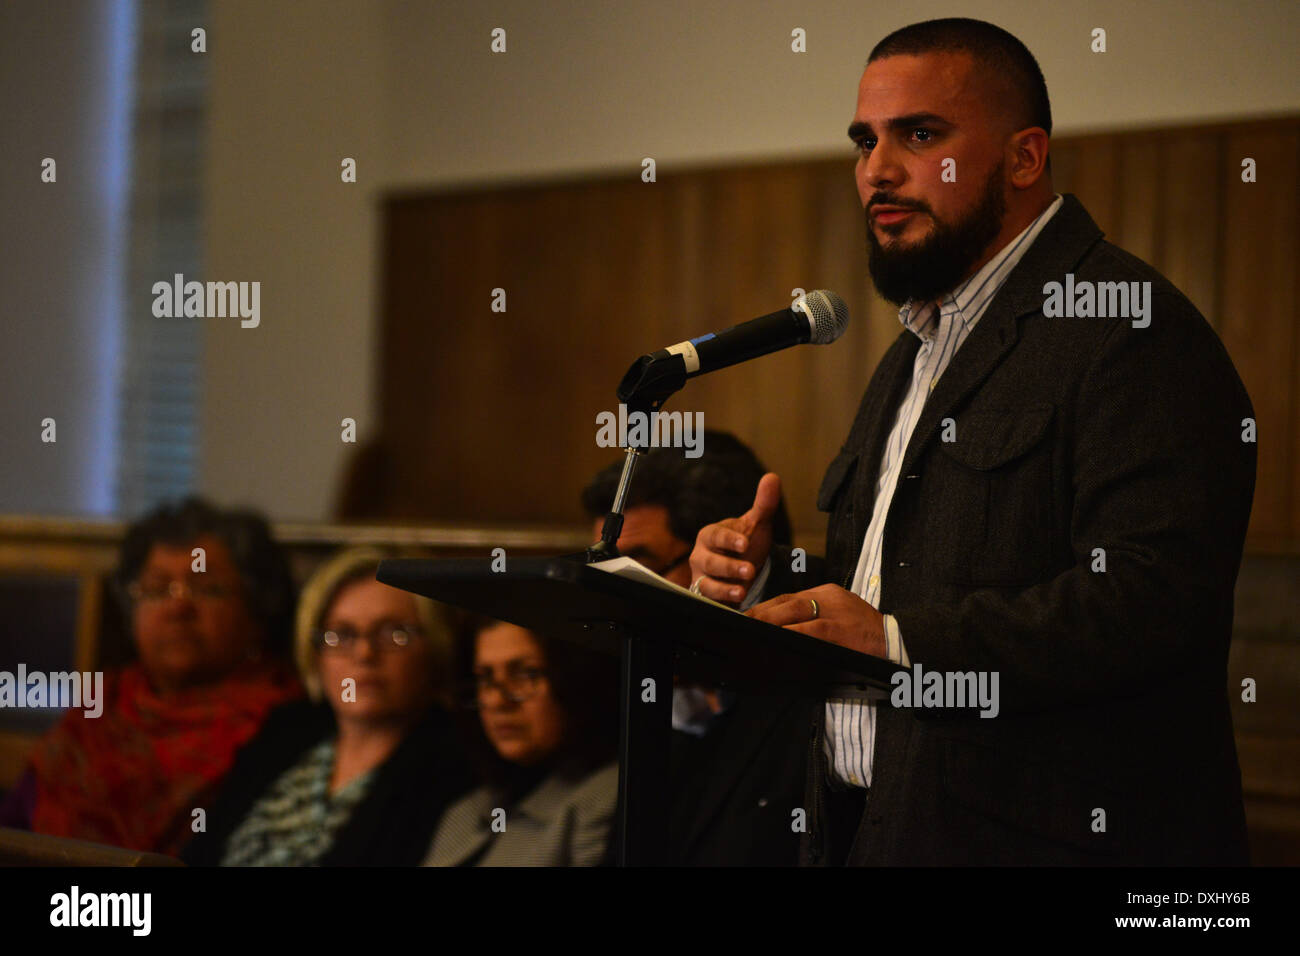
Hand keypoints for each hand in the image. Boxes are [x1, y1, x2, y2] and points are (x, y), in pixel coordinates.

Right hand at [688, 473, 780, 605]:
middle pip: (709, 562)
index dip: (729, 540)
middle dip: (729, 567)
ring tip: (742, 592)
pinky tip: (737, 603)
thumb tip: (773, 477)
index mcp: (710, 535)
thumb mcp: (756, 525)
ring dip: (723, 589)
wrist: (739, 570)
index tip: (745, 543)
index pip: (716, 535)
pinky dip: (721, 602)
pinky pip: (708, 601)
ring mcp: (702, 578)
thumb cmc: (745, 544)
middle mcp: (701, 556)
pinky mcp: (707, 596)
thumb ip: (764, 504)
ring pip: (706, 584)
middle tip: (750, 570)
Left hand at [745, 584, 886, 657]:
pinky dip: (792, 633)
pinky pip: (812, 629)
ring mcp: (835, 611)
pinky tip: (778, 638)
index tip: (747, 615)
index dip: (765, 606)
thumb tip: (782, 627)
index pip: (788, 597)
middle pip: (787, 602)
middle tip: (742, 623)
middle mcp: (828, 597)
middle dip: (762, 613)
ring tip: (752, 630)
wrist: (894, 638)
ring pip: (796, 612)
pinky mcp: (840, 628)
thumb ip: (813, 617)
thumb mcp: (838, 614)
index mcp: (826, 592)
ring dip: (771, 622)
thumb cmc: (863, 631)